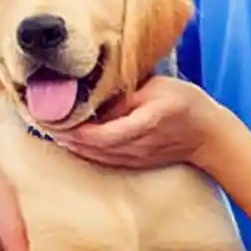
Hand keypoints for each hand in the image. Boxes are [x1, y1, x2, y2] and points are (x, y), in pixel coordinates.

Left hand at [53, 76, 231, 168]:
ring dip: (71, 144)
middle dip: (65, 136)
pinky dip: (84, 150)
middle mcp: (138, 145)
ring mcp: (136, 158)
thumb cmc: (184, 103)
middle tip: (42, 120)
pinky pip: (103, 159)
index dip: (75, 130)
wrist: (208, 134)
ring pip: (95, 156)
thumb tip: (93, 97)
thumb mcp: (157, 88)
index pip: (103, 133)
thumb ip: (126, 95)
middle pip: (93, 147)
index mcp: (146, 122)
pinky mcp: (135, 163)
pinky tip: (70, 140)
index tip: (54, 118)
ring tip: (50, 129)